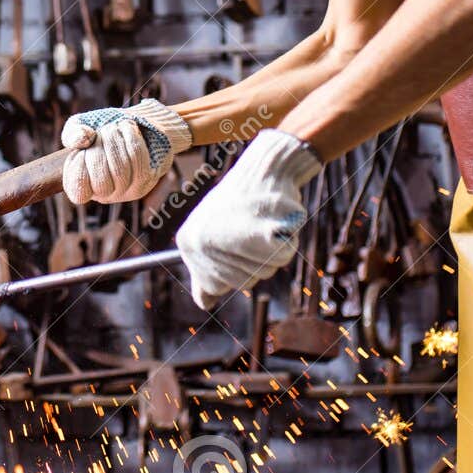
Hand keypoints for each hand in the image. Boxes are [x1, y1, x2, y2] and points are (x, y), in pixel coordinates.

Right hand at [61, 99, 192, 204]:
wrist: (132, 127)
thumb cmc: (100, 131)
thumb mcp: (80, 128)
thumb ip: (72, 134)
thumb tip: (82, 139)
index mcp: (81, 187)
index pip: (78, 189)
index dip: (78, 165)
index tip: (82, 149)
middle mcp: (103, 195)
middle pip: (100, 178)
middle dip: (99, 146)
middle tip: (100, 133)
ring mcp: (125, 191)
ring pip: (120, 167)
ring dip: (114, 138)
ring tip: (113, 127)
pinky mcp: (144, 181)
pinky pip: (136, 156)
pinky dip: (130, 136)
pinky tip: (126, 127)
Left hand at [175, 129, 323, 309]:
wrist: (266, 168)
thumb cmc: (243, 204)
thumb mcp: (215, 235)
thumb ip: (209, 269)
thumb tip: (204, 303)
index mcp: (187, 243)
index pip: (212, 289)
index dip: (234, 268)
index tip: (236, 240)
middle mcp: (201, 243)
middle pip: (244, 282)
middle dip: (257, 260)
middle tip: (254, 226)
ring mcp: (227, 238)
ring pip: (265, 270)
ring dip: (273, 249)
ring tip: (264, 220)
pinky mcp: (257, 233)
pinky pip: (280, 255)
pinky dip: (286, 239)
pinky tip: (277, 219)